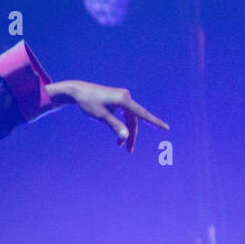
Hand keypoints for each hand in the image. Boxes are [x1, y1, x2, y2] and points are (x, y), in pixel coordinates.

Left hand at [46, 80, 168, 152]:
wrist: (78, 92)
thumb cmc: (89, 103)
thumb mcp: (101, 117)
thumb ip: (115, 126)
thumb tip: (126, 136)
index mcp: (124, 100)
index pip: (142, 114)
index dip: (154, 122)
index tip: (166, 128)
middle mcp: (126, 97)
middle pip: (134, 120)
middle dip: (132, 135)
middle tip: (129, 151)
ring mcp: (122, 98)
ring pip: (130, 119)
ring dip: (127, 132)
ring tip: (121, 146)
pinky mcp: (118, 100)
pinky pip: (125, 115)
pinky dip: (122, 125)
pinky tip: (119, 136)